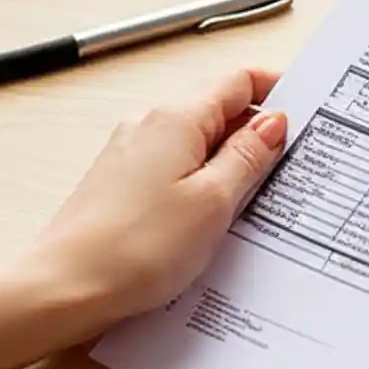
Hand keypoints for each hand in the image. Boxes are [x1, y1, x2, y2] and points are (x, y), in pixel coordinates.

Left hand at [27, 68, 287, 328]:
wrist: (63, 288)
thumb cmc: (136, 248)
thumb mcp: (214, 200)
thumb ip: (248, 156)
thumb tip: (274, 123)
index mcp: (176, 118)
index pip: (237, 80)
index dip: (276, 89)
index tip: (305, 111)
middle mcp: (150, 124)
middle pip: (218, 108)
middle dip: (258, 129)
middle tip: (291, 161)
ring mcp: (132, 153)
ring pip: (197, 140)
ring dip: (231, 159)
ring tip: (257, 194)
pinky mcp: (122, 182)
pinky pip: (176, 166)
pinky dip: (204, 179)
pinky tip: (215, 213)